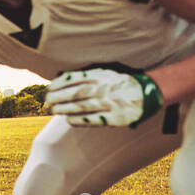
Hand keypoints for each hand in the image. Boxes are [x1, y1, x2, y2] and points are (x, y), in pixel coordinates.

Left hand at [44, 69, 162, 127]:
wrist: (146, 95)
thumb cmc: (119, 85)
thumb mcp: (105, 75)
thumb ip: (86, 77)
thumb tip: (61, 80)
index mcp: (103, 76)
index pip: (78, 78)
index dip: (61, 83)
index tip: (50, 87)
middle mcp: (107, 89)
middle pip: (78, 92)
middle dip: (60, 96)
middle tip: (47, 101)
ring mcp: (112, 103)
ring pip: (84, 106)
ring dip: (66, 108)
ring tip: (54, 110)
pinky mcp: (116, 117)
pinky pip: (94, 119)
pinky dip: (79, 120)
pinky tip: (68, 120)